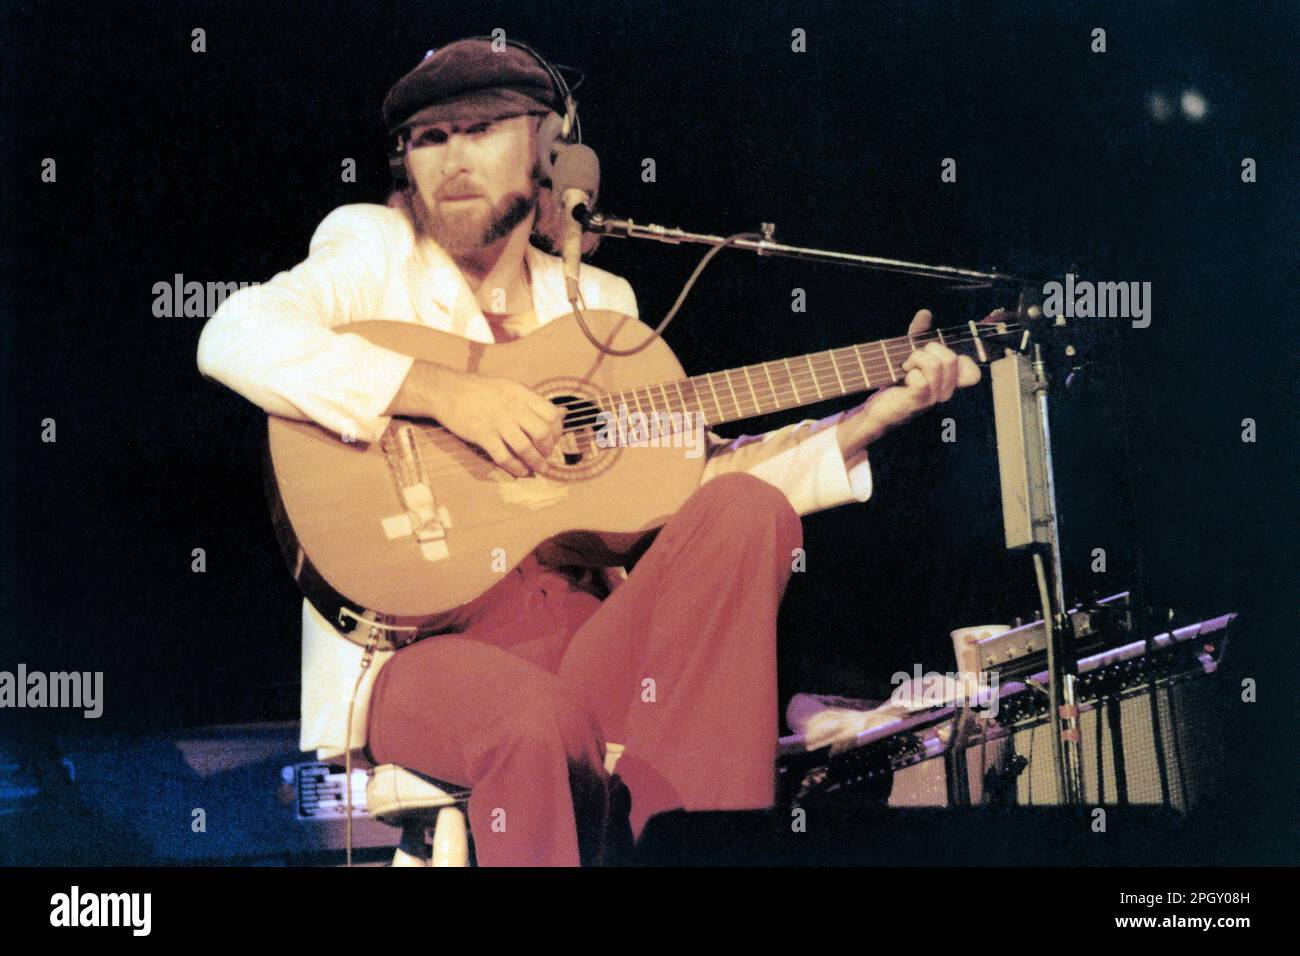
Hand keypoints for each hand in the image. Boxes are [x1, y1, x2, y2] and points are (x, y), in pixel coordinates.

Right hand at [392, 361, 563, 476]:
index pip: (550, 414)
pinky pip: (505, 457)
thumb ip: (533, 401)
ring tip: (539, 468)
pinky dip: (516, 468)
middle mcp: (512, 407)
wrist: (447, 391)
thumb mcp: (509, 387)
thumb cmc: (479, 390)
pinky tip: (520, 471)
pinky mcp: (483, 436)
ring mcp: (497, 422)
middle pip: (541, 433)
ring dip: (535, 462)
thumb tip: (562, 413)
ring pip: (525, 448)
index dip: (557, 430)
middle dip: (548, 449)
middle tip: (547, 455)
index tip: (554, 438)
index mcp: (521, 393)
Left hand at [837, 309, 982, 451]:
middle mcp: (945, 392)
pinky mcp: (917, 402)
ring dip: (916, 358)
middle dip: (928, 349)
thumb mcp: (909, 354)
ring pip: (936, 365)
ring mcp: (932, 399)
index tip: (942, 354)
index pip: (973, 374)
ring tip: (905, 366)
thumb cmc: (895, 382)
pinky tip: (903, 377)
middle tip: (913, 358)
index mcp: (948, 382)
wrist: (878, 408)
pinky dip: (909, 373)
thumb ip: (919, 334)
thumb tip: (925, 313)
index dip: (964, 360)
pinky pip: (921, 380)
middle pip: (951, 359)